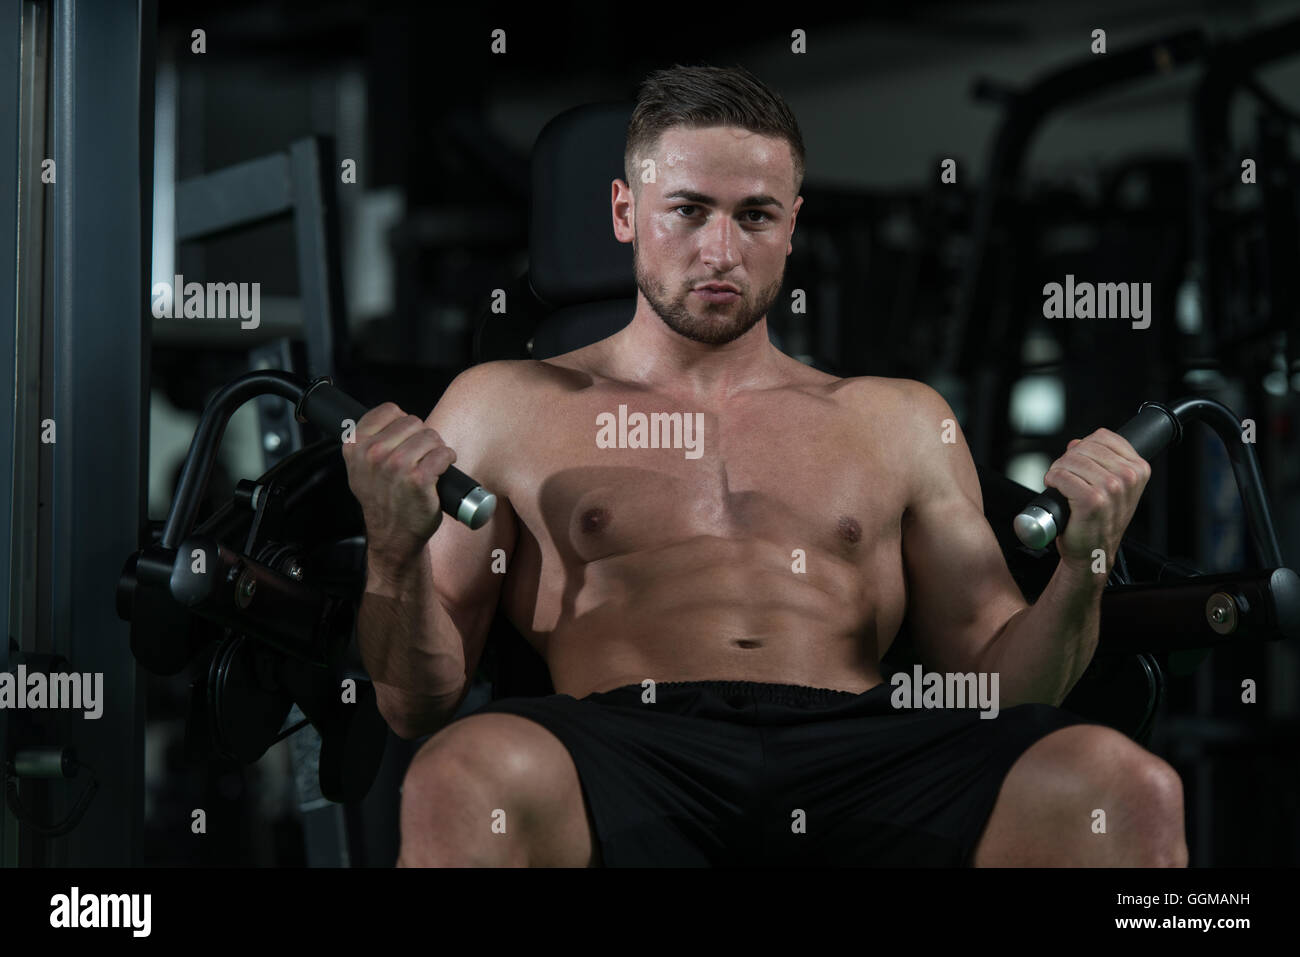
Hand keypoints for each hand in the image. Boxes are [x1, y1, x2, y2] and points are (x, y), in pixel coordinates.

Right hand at [339, 402, 457, 572]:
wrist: (393, 535)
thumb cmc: (381, 500)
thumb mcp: (359, 468)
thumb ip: (365, 441)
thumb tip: (389, 417)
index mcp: (355, 445)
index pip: (389, 410)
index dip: (403, 423)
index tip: (405, 439)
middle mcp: (373, 454)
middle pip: (413, 421)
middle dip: (421, 436)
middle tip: (419, 456)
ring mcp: (396, 466)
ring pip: (430, 436)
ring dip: (436, 448)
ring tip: (430, 464)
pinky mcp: (418, 479)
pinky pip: (442, 453)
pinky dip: (448, 459)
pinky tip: (442, 469)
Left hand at [1043, 428, 1150, 577]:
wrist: (1093, 552)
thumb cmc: (1100, 521)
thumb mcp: (1111, 486)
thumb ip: (1099, 460)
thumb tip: (1078, 443)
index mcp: (1138, 468)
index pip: (1102, 436)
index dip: (1083, 447)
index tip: (1079, 463)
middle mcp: (1128, 477)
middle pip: (1084, 446)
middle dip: (1067, 459)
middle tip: (1065, 476)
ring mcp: (1112, 488)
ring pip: (1070, 460)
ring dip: (1057, 470)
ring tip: (1060, 485)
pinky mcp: (1092, 500)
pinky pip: (1061, 476)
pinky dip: (1053, 481)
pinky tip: (1056, 491)